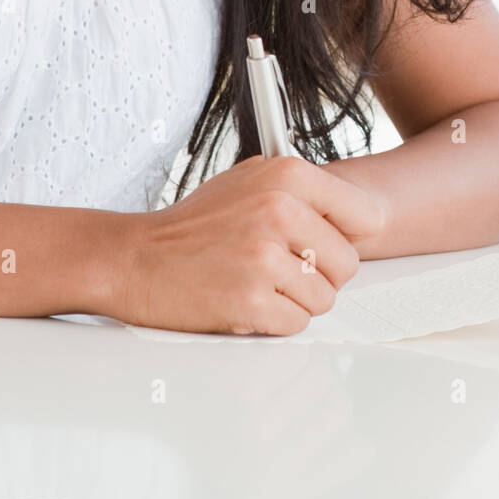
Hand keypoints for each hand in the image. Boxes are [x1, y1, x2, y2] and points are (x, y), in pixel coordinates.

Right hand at [105, 156, 386, 334]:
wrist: (133, 258)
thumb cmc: (193, 225)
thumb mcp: (250, 181)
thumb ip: (302, 191)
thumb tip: (360, 212)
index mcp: (287, 176)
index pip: (365, 214)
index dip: (347, 237)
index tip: (328, 244)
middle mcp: (279, 210)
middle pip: (347, 263)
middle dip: (319, 274)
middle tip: (280, 269)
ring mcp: (264, 256)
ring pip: (324, 298)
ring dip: (295, 299)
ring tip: (258, 283)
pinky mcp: (249, 300)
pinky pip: (295, 323)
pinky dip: (274, 321)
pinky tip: (245, 302)